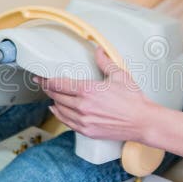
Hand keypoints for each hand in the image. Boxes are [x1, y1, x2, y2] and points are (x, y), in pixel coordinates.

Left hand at [34, 47, 157, 141]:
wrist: (142, 122)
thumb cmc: (133, 99)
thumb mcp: (119, 75)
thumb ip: (105, 62)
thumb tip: (98, 50)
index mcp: (88, 90)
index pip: (60, 84)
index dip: (47, 80)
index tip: (40, 77)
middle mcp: (83, 106)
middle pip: (57, 96)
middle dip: (48, 89)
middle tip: (43, 84)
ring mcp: (84, 120)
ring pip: (60, 109)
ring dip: (54, 101)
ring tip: (50, 95)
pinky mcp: (87, 131)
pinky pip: (67, 122)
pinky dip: (59, 115)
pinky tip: (56, 110)